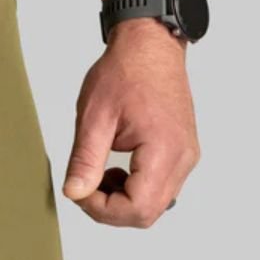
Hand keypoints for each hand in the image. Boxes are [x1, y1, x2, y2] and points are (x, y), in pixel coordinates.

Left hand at [63, 19, 200, 227]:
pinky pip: (159, 187)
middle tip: (84, 186)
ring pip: (155, 204)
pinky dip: (134, 188)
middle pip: (147, 213)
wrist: (150, 46)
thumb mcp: (94, 117)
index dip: (102, 209)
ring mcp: (186, 156)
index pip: (137, 208)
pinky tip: (115, 168)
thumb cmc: (125, 72)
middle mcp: (183, 158)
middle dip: (110, 209)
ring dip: (121, 200)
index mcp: (164, 150)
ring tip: (99, 172)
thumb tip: (74, 193)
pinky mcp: (181, 153)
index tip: (79, 190)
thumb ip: (84, 160)